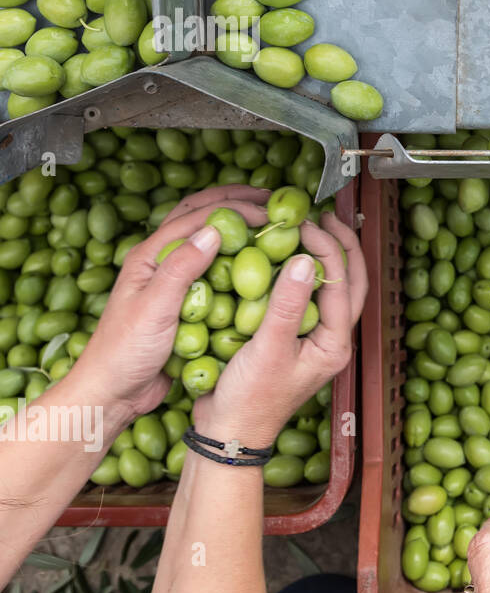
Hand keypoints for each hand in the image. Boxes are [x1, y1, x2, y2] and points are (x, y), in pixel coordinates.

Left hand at [71, 188, 268, 418]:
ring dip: (236, 227)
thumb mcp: (154, 308)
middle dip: (235, 202)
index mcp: (149, 255)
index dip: (234, 207)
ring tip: (269, 225)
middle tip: (272, 201)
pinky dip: (236, 260)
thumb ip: (181, 268)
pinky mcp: (184, 301)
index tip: (270, 211)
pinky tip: (258, 265)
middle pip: (199, 217)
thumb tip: (214, 231)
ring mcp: (172, 281)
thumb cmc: (125, 352)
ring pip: (207, 241)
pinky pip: (214, 272)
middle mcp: (161, 261)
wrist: (113, 392)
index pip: (196, 216)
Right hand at [192, 211, 364, 447]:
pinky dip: (302, 274)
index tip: (305, 222)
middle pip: (350, 283)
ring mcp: (315, 339)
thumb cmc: (249, 399)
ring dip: (325, 257)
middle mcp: (332, 339)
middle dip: (341, 246)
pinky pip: (308, 298)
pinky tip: (283, 257)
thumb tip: (307, 259)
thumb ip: (287, 303)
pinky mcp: (295, 339)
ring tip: (308, 229)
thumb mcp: (268, 348)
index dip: (328, 247)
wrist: (229, 435)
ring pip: (332, 289)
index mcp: (335, 342)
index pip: (343, 283)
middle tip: (324, 216)